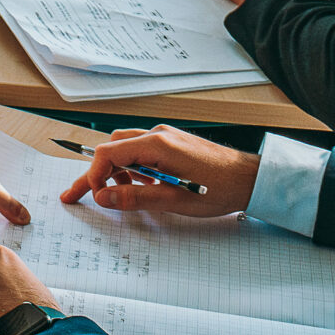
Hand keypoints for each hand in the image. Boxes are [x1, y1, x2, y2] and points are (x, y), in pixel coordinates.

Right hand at [56, 124, 257, 217]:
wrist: (251, 179)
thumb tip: (103, 197)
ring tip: (122, 194)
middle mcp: (159, 135)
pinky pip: (142, 151)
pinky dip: (134, 168)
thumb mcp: (174, 199)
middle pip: (113, 147)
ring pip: (126, 148)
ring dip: (117, 171)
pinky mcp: (173, 144)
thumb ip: (135, 198)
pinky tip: (144, 185)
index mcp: (157, 145)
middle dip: (97, 172)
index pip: (108, 153)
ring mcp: (167, 138)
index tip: (92, 196)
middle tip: (83, 195)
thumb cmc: (219, 189)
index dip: (93, 175)